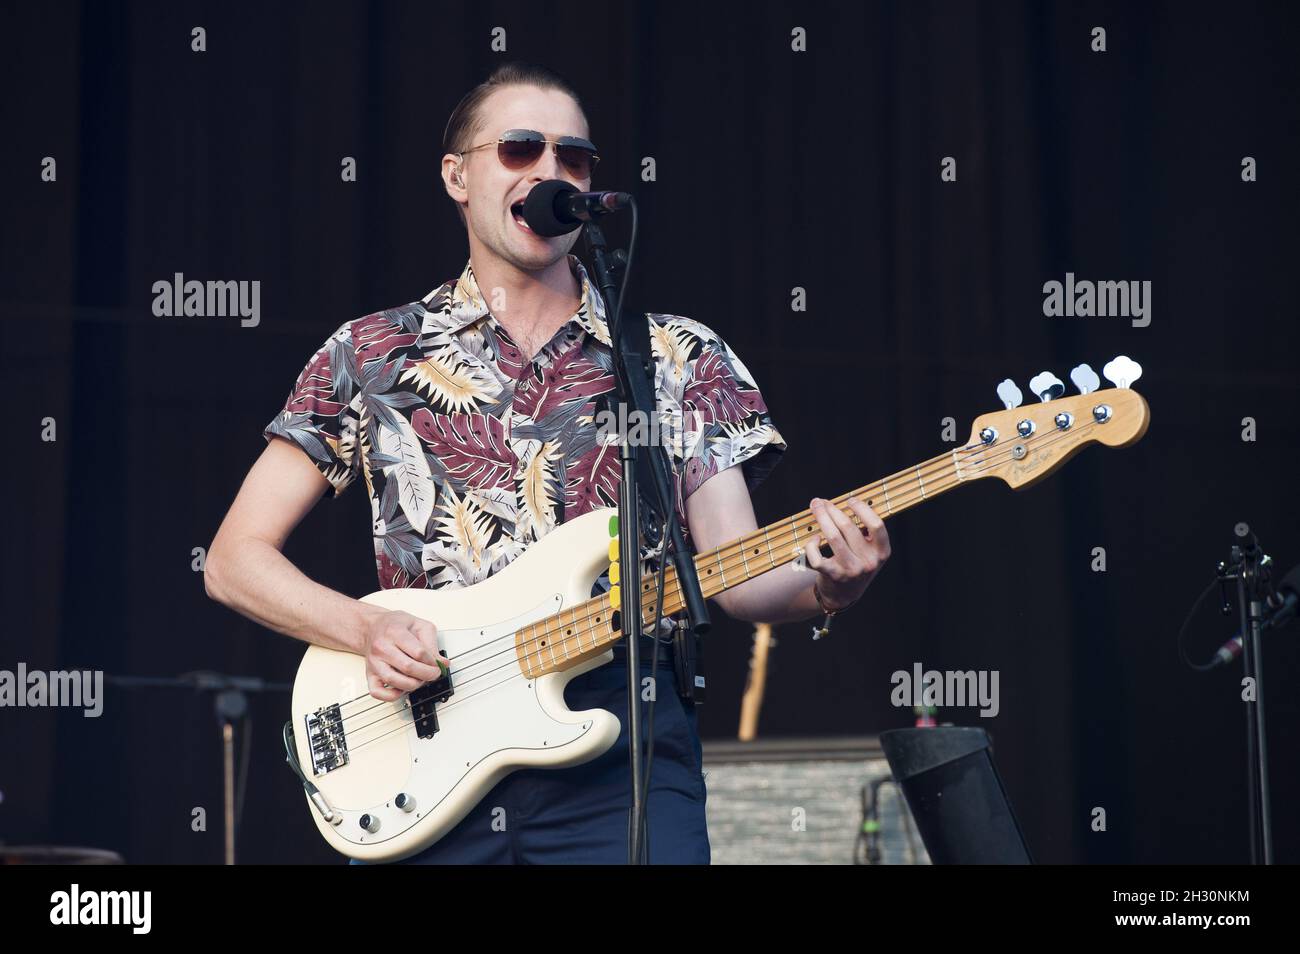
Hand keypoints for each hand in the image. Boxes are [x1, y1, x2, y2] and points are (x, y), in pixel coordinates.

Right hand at [359, 608, 447, 701]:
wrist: (372, 626)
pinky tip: (402, 689)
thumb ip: (432, 644)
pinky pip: (377, 692)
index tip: (438, 664)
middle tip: (434, 674)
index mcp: (395, 632)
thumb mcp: (419, 625)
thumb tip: (443, 663)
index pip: (418, 652)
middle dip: (427, 674)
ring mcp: (374, 662)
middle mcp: (382, 648)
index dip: (432, 662)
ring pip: (394, 681)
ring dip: (413, 685)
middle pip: (408, 668)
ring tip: (420, 680)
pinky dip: (392, 696)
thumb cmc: (395, 625)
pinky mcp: (370, 674)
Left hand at [804, 495, 890, 611]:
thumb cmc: (855, 563)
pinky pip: (817, 556)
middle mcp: (869, 562)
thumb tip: (842, 503)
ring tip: (815, 508)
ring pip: (832, 537)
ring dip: (821, 518)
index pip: (876, 525)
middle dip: (832, 510)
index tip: (850, 500)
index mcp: (882, 552)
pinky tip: (814, 539)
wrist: (844, 594)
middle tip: (821, 502)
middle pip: (848, 527)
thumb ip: (863, 531)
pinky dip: (812, 545)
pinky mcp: (833, 576)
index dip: (862, 509)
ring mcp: (851, 570)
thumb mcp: (868, 551)